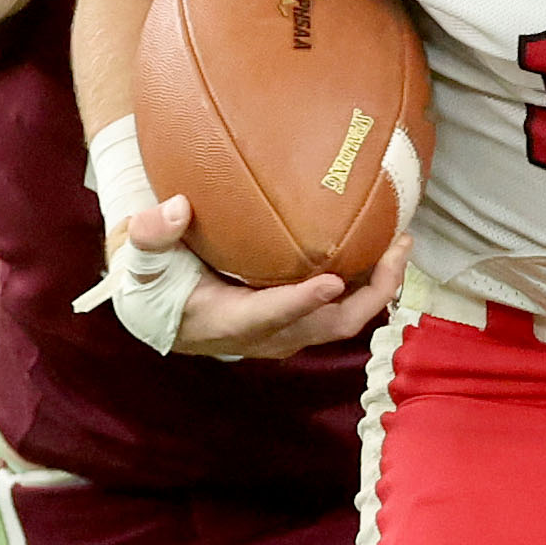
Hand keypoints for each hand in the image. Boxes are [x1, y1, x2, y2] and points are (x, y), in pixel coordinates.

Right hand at [88, 193, 401, 359]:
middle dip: (371, 291)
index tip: (332, 279)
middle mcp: (268, 336)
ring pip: (345, 320)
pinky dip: (368, 284)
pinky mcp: (301, 325)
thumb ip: (150, 234)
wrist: (162, 318)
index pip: (270, 315)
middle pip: (330, 325)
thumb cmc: (155, 284)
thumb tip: (176, 208)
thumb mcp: (143, 261)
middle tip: (397, 247)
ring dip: (378, 286)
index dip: (301, 301)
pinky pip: (343, 310)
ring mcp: (290, 334)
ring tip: (402, 241)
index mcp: (228, 322)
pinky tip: (383, 248)